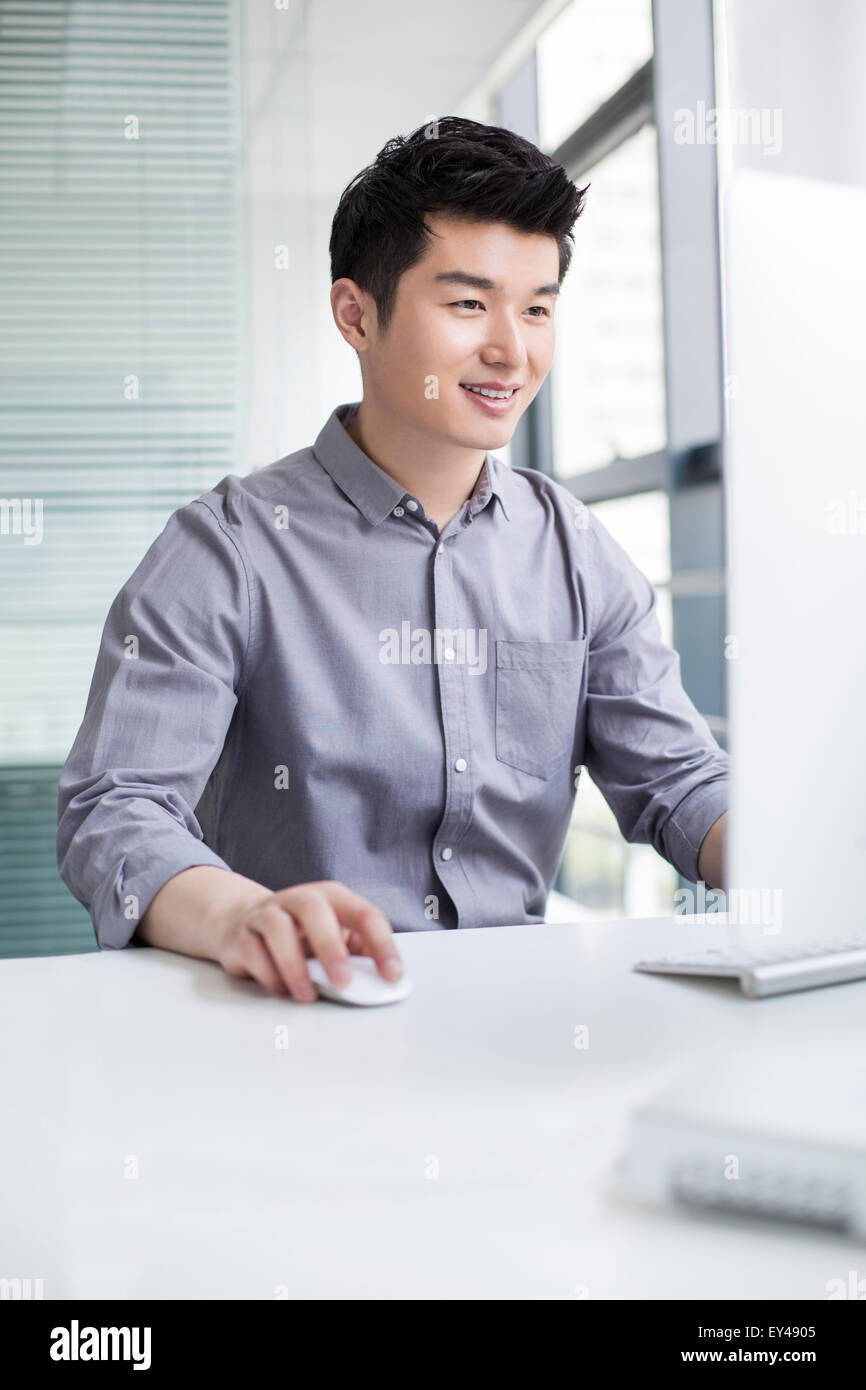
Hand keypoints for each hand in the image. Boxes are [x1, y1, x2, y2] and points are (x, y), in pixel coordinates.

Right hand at [216, 880, 402, 1002]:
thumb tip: (381, 983)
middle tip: (343, 982)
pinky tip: (283, 991)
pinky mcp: (242, 936)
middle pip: (316, 911)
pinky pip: (253, 952)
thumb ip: (358, 954)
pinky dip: (270, 976)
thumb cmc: (302, 934)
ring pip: (278, 929)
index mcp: (332, 897)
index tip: (392, 976)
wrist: (244, 923)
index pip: (364, 914)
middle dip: (331, 948)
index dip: (382, 945)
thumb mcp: (335, 936)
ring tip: (307, 996)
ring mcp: (267, 914)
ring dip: (294, 966)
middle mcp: (300, 899)